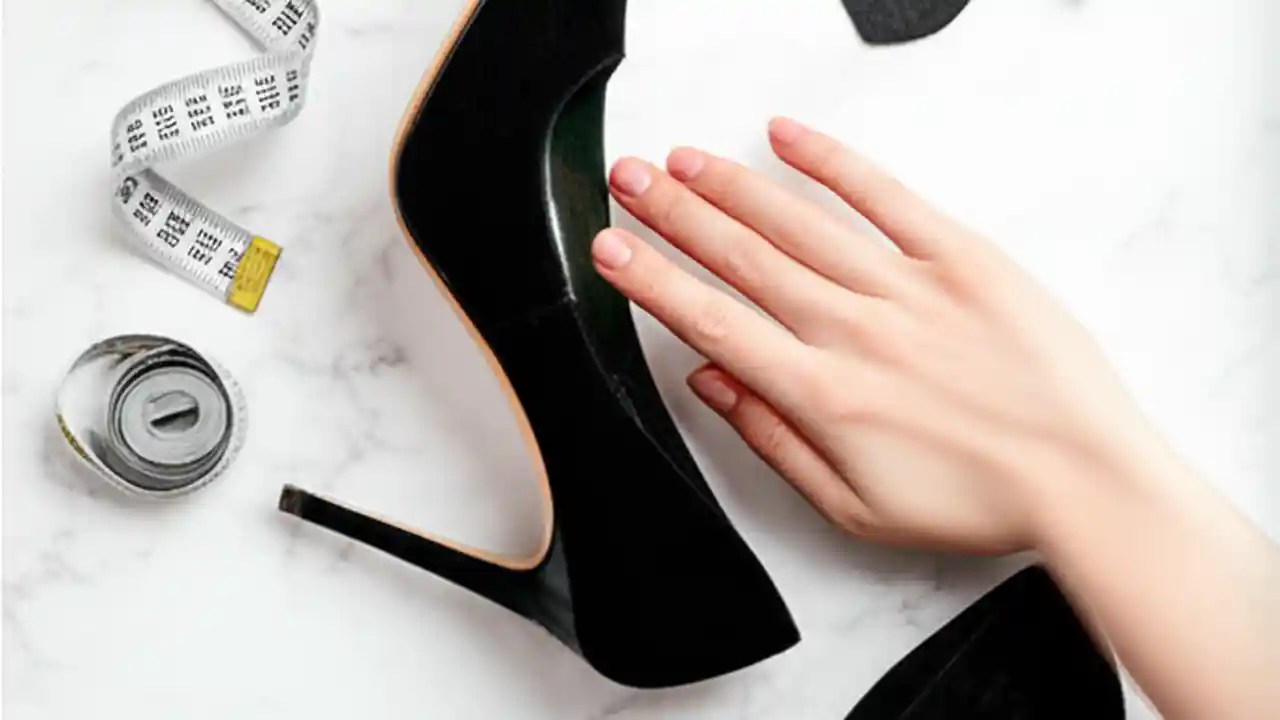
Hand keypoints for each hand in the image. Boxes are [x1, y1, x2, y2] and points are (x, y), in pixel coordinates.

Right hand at [591, 118, 1161, 553]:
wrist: (1085, 479)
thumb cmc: (974, 499)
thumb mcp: (852, 505)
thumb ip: (770, 439)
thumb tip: (712, 384)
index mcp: (820, 394)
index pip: (711, 322)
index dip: (650, 280)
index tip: (609, 248)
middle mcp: (852, 330)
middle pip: (740, 257)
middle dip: (672, 214)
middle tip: (627, 181)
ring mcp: (906, 287)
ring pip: (796, 223)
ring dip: (729, 187)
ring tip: (681, 161)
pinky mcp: (960, 259)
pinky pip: (882, 196)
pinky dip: (830, 163)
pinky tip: (785, 139)